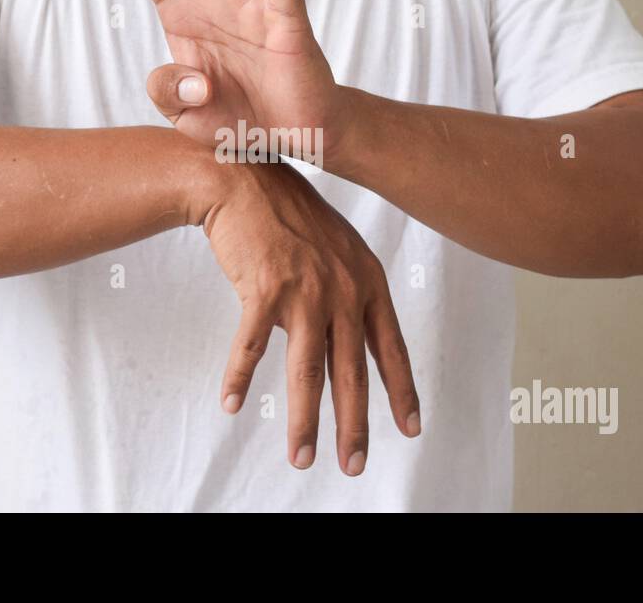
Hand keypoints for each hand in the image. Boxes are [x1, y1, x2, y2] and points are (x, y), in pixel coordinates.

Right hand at [202, 160, 420, 474]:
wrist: (243, 176)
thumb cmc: (286, 214)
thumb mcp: (336, 248)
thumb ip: (347, 292)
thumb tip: (352, 338)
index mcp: (366, 281)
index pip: (391, 348)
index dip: (401, 391)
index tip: (410, 429)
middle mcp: (342, 289)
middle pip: (352, 372)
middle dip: (353, 425)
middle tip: (353, 465)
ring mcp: (305, 289)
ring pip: (307, 372)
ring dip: (304, 421)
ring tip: (301, 458)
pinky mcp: (264, 288)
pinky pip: (252, 346)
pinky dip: (239, 377)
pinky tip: (232, 404)